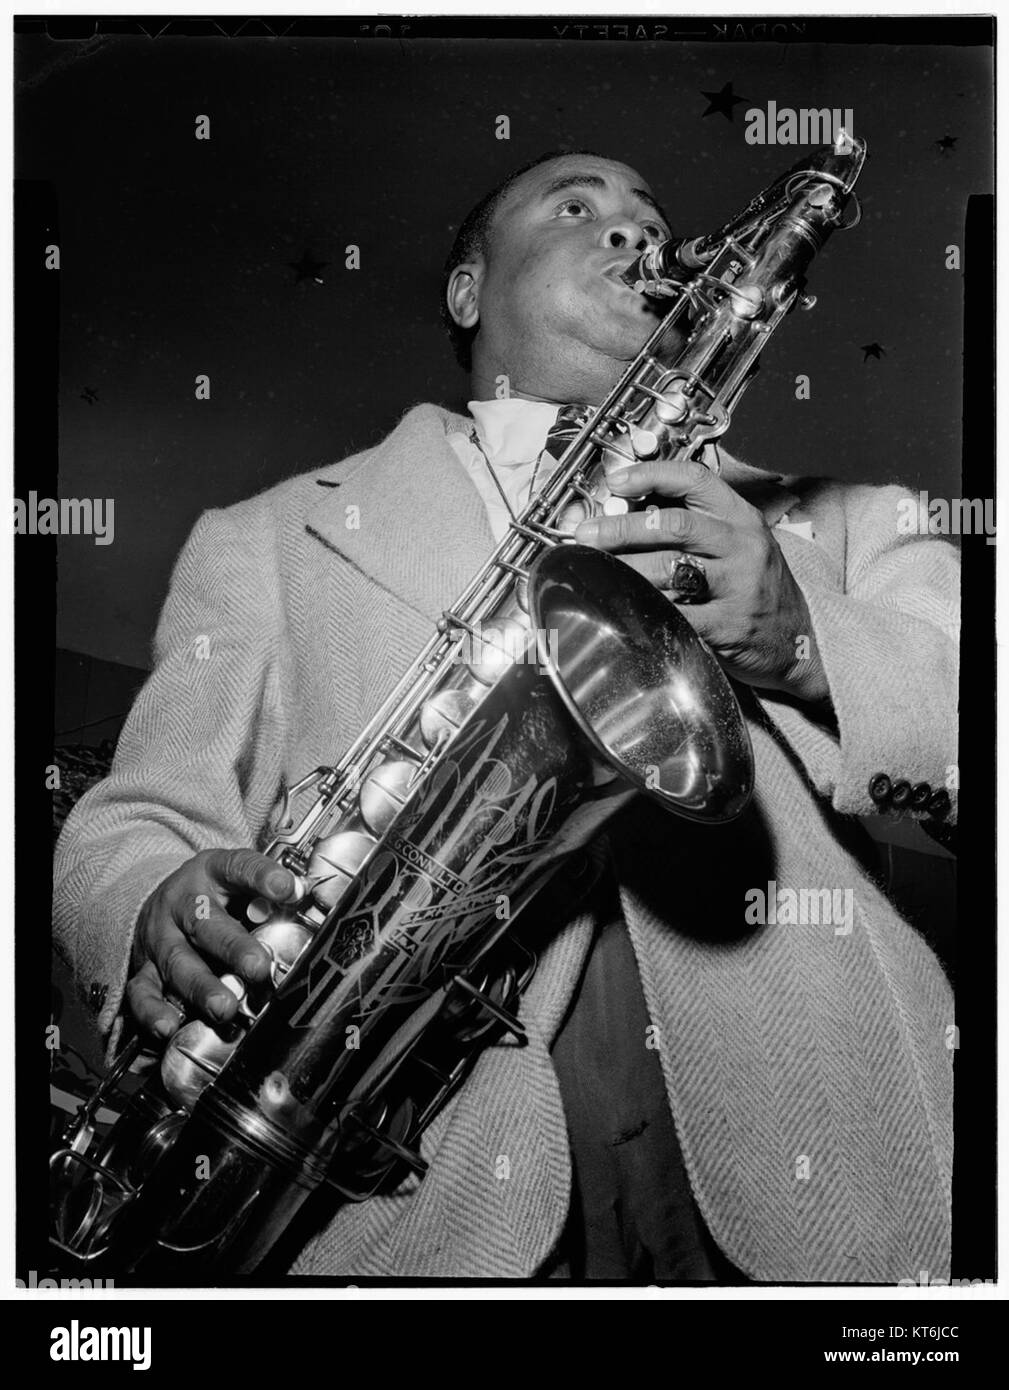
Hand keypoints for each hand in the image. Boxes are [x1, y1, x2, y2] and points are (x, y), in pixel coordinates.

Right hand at [127, 848, 300, 1040]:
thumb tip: (310, 902)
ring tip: (224, 1008)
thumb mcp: (238, 880)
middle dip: (233, 948)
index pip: (238, 867)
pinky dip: (153, 1012)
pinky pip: (143, 991)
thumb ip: (270, 894)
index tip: (289, 889)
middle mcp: (182, 903)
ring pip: (177, 961)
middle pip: (205, 923)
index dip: (262, 876)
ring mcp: (160, 937)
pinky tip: (169, 1027)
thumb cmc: (214, 894)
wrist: (158, 901)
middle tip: (258, 967)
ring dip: (201, 987)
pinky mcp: (143, 968)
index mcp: (211, 872)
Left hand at [574, 456, 829, 704]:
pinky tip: (620, 607)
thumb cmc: (757, 587)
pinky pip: (678, 615)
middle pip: (674, 525)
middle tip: (587, 534)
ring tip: (594, 572)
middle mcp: (742, 546)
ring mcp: (738, 586)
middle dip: (622, 528)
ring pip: (670, 570)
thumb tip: (628, 509)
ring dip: (624, 570)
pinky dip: (645, 609)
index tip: (615, 481)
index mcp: (741, 518)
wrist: (799, 639)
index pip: (695, 480)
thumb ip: (695, 525)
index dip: (651, 475)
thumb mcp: (739, 543)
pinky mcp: (729, 625)